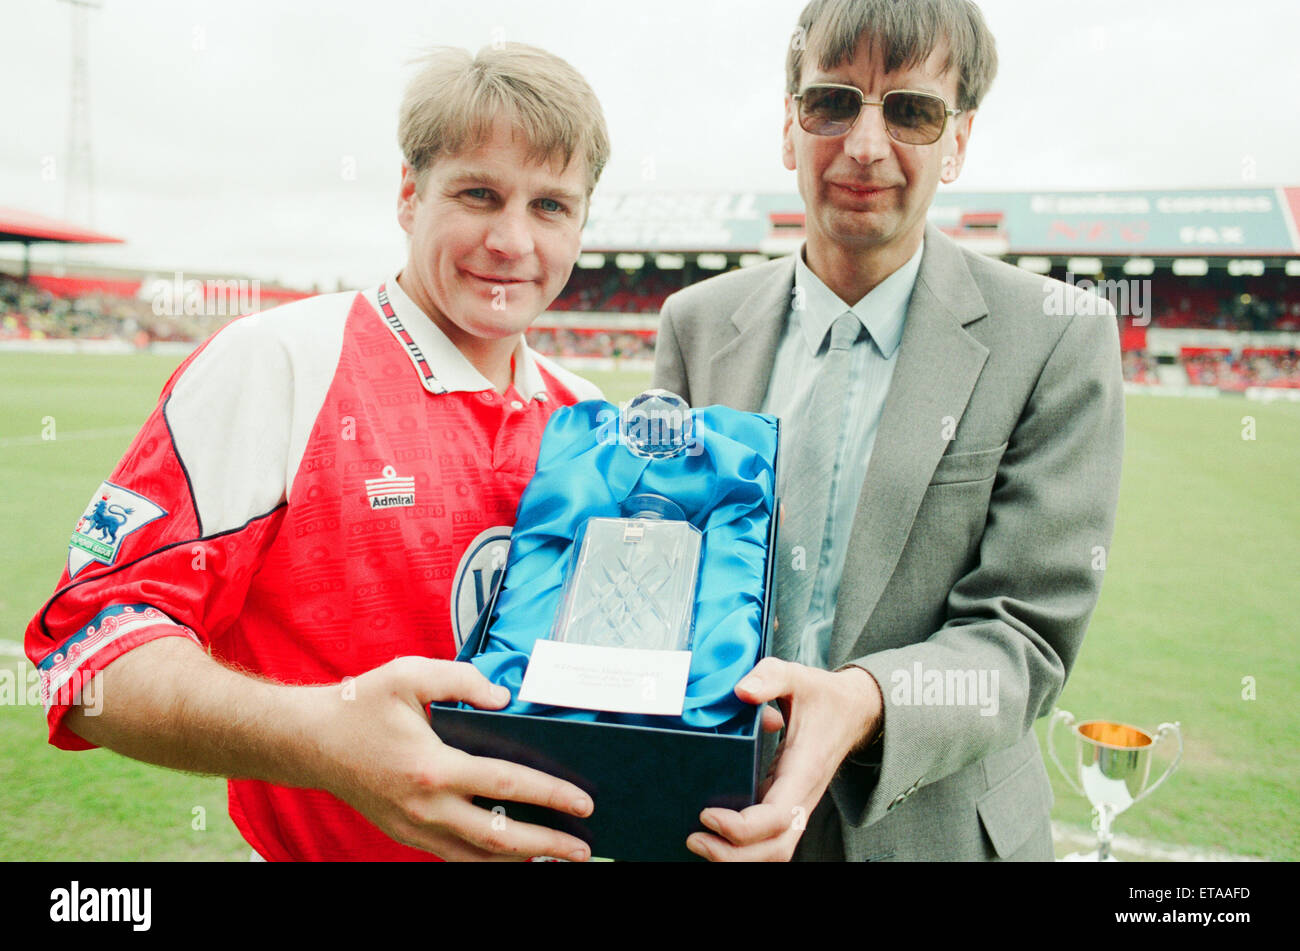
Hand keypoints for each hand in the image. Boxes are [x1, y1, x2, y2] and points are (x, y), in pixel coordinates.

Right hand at [310, 656, 593, 861]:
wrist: (308, 741)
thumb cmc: (360, 704)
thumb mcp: (410, 674)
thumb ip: (463, 679)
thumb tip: (504, 699)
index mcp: (432, 766)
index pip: (506, 785)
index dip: (550, 795)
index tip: (582, 802)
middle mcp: (425, 806)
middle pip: (499, 838)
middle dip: (547, 845)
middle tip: (583, 847)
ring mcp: (413, 827)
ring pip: (477, 858)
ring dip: (520, 860)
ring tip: (557, 856)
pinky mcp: (404, 834)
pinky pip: (453, 856)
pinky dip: (486, 860)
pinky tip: (512, 854)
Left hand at [686, 658, 880, 861]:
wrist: (854, 711)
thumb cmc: (824, 697)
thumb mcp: (798, 676)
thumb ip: (770, 677)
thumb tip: (742, 691)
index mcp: (804, 770)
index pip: (778, 816)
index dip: (742, 827)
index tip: (707, 814)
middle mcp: (803, 797)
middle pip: (776, 848)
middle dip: (734, 855)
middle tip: (694, 838)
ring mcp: (797, 806)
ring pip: (775, 851)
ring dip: (738, 858)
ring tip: (700, 842)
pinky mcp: (787, 806)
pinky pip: (770, 841)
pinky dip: (744, 849)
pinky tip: (716, 837)